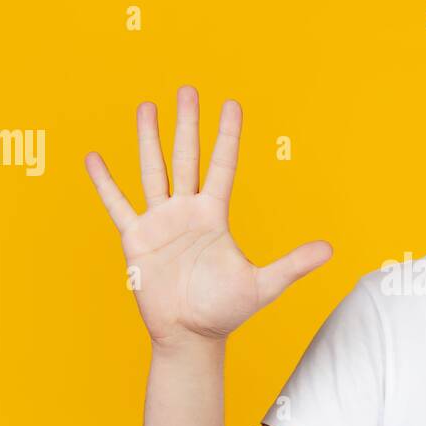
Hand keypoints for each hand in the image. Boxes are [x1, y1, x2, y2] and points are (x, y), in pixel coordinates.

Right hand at [85, 86, 331, 348]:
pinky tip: (95, 158)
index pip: (222, 166)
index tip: (231, 104)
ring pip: (153, 171)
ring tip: (146, 107)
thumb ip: (293, 264)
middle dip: (187, 124)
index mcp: (214, 215)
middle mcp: (186, 211)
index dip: (227, 136)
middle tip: (188, 88)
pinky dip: (105, 183)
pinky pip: (118, 205)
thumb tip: (330, 250)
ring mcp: (159, 222)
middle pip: (186, 157)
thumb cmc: (226, 312)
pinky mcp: (136, 239)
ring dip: (149, 140)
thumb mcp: (264, 285)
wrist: (190, 336)